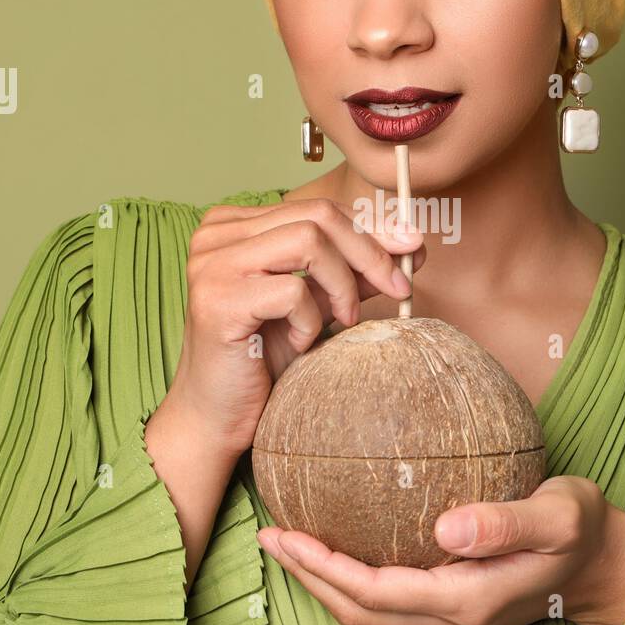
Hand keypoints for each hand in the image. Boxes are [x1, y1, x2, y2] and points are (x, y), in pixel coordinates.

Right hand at [160, 197, 425, 461]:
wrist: (217, 416)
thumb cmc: (262, 359)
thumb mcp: (317, 304)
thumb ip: (352, 271)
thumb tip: (411, 245)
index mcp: (234, 225)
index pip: (317, 209)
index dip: (371, 228)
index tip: (413, 249)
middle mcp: (215, 234)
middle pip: (317, 216)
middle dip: (369, 252)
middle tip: (399, 288)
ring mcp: (211, 264)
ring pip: (308, 242)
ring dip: (343, 285)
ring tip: (344, 320)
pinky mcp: (217, 300)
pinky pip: (292, 292)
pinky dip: (311, 320)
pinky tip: (300, 344)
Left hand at [256, 475, 624, 624]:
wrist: (605, 568)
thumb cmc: (583, 530)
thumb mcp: (559, 514)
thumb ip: (505, 521)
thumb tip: (445, 528)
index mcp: (467, 602)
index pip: (373, 591)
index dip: (322, 566)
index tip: (285, 530)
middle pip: (358, 612)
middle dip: (308, 576)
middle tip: (270, 534)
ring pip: (368, 617)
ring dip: (324, 583)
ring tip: (290, 542)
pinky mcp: (454, 620)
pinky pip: (387, 609)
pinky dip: (353, 585)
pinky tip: (338, 550)